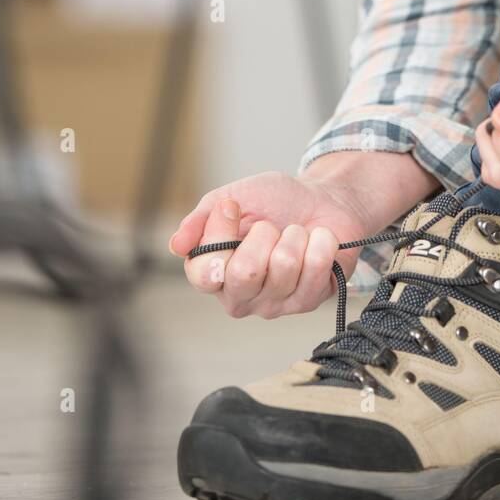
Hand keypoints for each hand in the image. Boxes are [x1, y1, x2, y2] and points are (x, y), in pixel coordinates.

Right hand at [169, 149, 437, 318]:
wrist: (323, 199)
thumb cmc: (275, 201)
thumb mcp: (232, 196)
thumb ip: (202, 218)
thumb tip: (176, 244)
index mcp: (215, 272)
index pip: (204, 273)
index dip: (219, 235)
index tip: (232, 207)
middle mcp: (241, 295)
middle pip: (245, 275)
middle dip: (264, 234)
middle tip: (270, 225)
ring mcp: (275, 303)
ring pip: (283, 268)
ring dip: (294, 235)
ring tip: (295, 231)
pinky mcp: (308, 301)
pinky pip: (314, 270)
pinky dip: (319, 242)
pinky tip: (317, 240)